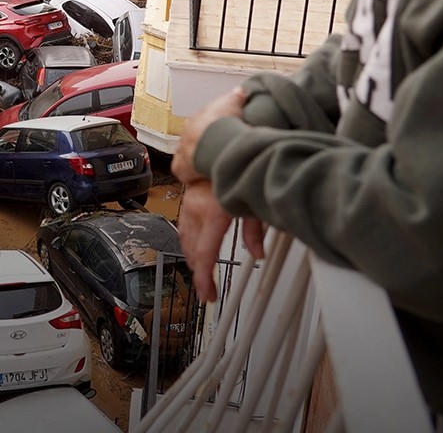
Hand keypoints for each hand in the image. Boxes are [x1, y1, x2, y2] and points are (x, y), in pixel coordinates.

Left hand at [171, 87, 246, 184]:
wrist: (217, 139)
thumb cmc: (224, 122)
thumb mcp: (232, 103)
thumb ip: (235, 97)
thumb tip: (239, 91)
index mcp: (195, 121)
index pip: (200, 126)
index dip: (210, 131)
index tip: (219, 135)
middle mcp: (185, 135)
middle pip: (193, 141)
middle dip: (203, 145)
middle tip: (216, 151)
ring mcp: (181, 151)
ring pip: (187, 156)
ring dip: (197, 159)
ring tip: (212, 164)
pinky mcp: (180, 167)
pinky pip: (184, 172)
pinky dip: (192, 175)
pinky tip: (202, 176)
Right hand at [179, 180, 265, 301]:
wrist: (219, 148)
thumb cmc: (237, 169)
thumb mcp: (253, 203)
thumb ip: (254, 232)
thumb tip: (258, 253)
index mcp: (212, 214)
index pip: (204, 255)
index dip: (204, 279)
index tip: (207, 294)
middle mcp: (196, 210)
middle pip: (192, 251)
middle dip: (199, 272)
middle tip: (208, 288)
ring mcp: (189, 204)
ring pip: (185, 240)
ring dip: (192, 258)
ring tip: (201, 272)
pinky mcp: (188, 199)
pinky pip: (184, 227)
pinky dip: (188, 242)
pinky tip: (194, 248)